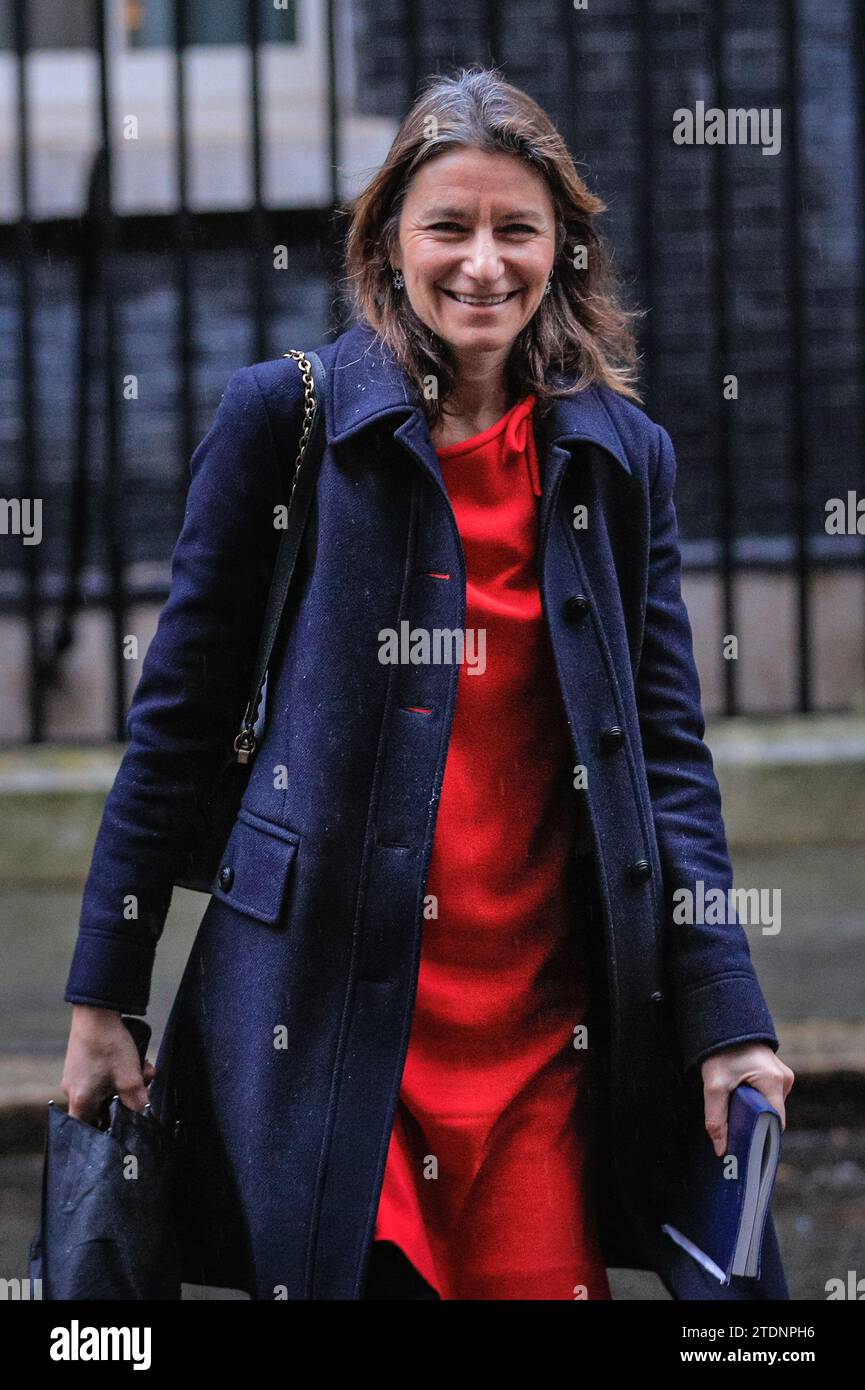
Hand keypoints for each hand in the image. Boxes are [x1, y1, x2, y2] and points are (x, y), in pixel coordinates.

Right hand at [61, 1005, 155, 1125]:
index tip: (120, 1126)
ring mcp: (75, 1074)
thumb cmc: (108, 1045)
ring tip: (142, 1068)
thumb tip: (143, 1116)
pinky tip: (132, 1057)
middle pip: (101, 1106)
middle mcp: (72, 1090)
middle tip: (142, 1085)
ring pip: (104, 1088)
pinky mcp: (80, 1062)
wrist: (96, 1011)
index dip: (104, 1132)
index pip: (87, 1130)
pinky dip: (117, 1070)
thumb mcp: (130, 1076)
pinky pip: (99, 1074)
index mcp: (80, 1100)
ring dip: (125, 1080)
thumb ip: (137, 1102)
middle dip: (125, 1098)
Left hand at [700, 1043, 794, 1157]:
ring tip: (736, 1116)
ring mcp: (782, 1074)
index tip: (750, 1150)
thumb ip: (716, 1118)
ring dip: (757, 1111)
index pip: (777, 1122)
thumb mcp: (714, 1085)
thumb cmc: (721, 1051)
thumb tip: (721, 1150)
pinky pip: (770, 1094)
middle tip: (738, 1136)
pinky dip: (758, 1101)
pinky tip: (742, 1102)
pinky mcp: (776, 1071)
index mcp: (774, 1082)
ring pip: (772, 1105)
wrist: (725, 1022)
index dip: (764, 1138)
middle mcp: (784, 1078)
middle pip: (774, 1115)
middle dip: (757, 1125)